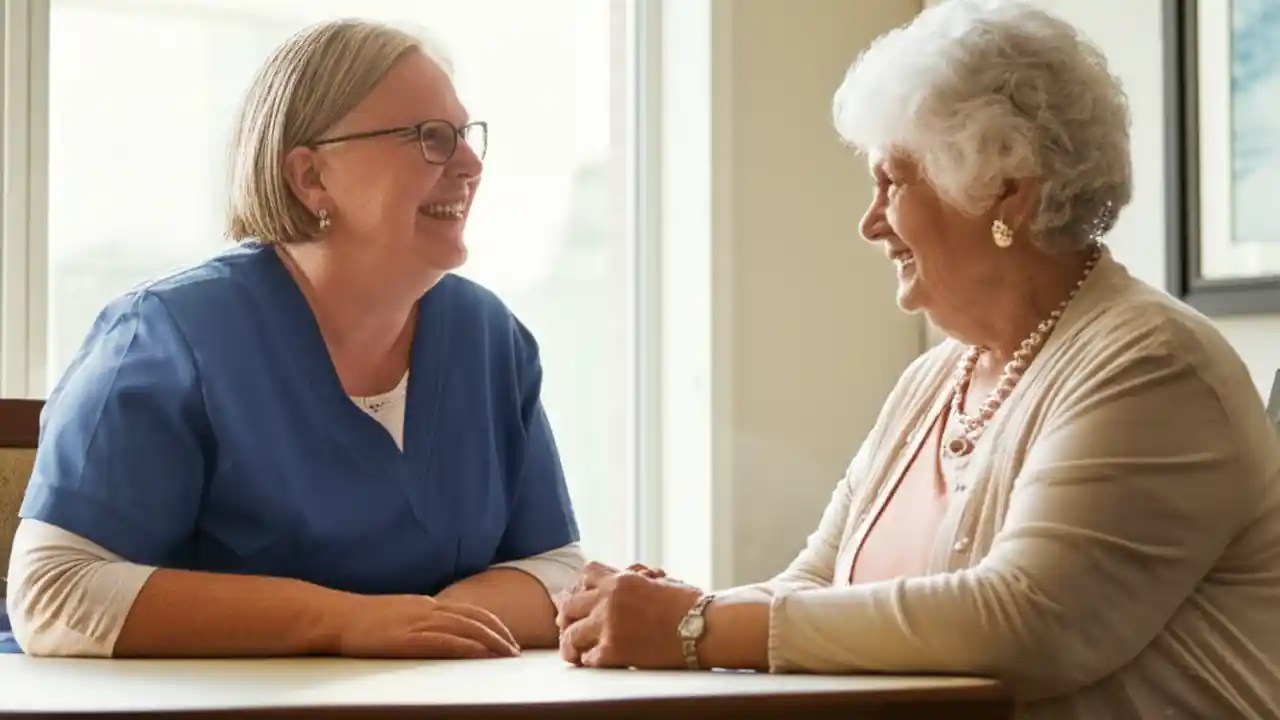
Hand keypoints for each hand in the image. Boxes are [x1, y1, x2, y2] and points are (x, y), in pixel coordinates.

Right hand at [334, 594, 519, 658]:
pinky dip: (467, 646)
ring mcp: (418, 622)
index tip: (508, 638)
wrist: (335, 617)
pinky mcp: (408, 638)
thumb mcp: (397, 614)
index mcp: (426, 604)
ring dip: (491, 642)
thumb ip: (418, 621)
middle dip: (499, 635)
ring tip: (507, 655)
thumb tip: (435, 632)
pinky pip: (444, 641)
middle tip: (516, 651)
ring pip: (466, 628)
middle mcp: (428, 609)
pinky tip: (480, 653)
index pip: (470, 611)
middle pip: (475, 618)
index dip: (493, 624)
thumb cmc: (361, 620)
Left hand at [557, 564, 702, 668]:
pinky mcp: (613, 651)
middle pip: (568, 605)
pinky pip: (587, 657)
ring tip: (577, 649)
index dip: (582, 587)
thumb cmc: (690, 605)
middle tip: (571, 625)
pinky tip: (597, 659)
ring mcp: (608, 626)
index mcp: (620, 579)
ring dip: (573, 642)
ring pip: (570, 634)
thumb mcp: (657, 581)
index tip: (584, 598)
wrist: (703, 627)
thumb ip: (634, 581)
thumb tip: (628, 583)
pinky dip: (590, 659)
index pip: (585, 574)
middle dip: (569, 616)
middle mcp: (608, 600)